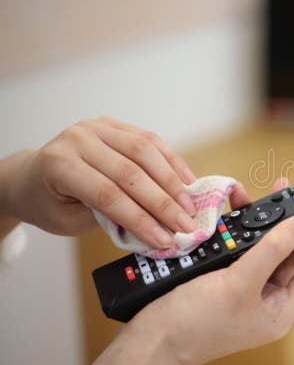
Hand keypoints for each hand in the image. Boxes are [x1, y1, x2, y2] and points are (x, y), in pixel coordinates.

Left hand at [0, 117, 199, 247]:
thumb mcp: (71, 220)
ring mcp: (97, 127)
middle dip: (162, 203)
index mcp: (59, 165)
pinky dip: (172, 162)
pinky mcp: (115, 124)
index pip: (107, 194)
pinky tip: (187, 181)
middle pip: (130, 172)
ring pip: (145, 152)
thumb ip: (109, 218)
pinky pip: (150, 140)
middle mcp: (78, 139)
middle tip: (185, 225)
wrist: (33, 177)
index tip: (164, 239)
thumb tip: (156, 227)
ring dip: (172, 182)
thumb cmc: (50, 203)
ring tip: (189, 206)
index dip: (140, 219)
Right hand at [131, 179, 293, 364]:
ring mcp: (246, 292)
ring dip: (257, 223)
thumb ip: (270, 251)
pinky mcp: (226, 283)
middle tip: (288, 188)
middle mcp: (268, 301)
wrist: (148, 343)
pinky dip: (236, 231)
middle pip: (290, 253)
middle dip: (287, 221)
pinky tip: (228, 212)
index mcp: (282, 309)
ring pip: (263, 248)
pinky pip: (240, 251)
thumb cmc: (193, 323)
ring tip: (247, 196)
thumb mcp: (238, 283)